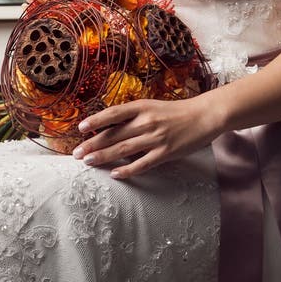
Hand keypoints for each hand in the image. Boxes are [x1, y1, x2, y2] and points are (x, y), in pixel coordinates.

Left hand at [72, 95, 218, 178]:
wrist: (204, 116)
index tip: (80, 128)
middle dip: (92, 144)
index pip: (114, 113)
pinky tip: (115, 174)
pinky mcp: (166, 152)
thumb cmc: (176, 112)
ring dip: (103, 156)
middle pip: (114, 134)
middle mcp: (147, 121)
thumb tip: (110, 126)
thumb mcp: (153, 107)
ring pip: (124, 149)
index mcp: (143, 107)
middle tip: (76, 153)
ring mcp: (156, 137)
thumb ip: (134, 116)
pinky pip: (142, 164)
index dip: (96, 120)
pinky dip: (127, 170)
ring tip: (88, 162)